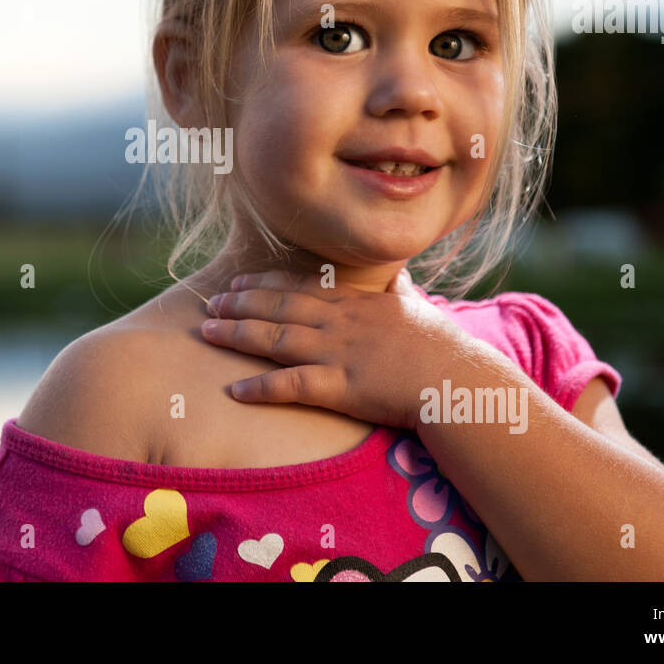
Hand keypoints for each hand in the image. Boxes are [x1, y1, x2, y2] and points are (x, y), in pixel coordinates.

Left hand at [200, 268, 479, 429]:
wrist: (457, 379)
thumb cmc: (441, 346)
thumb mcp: (417, 306)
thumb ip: (400, 289)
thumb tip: (398, 272)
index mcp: (354, 302)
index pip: (299, 285)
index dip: (264, 282)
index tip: (238, 280)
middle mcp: (339, 322)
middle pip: (278, 306)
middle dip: (239, 303)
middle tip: (209, 302)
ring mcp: (337, 352)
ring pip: (275, 338)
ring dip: (237, 334)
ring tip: (206, 332)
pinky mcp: (340, 387)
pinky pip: (291, 386)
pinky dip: (260, 388)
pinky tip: (235, 390)